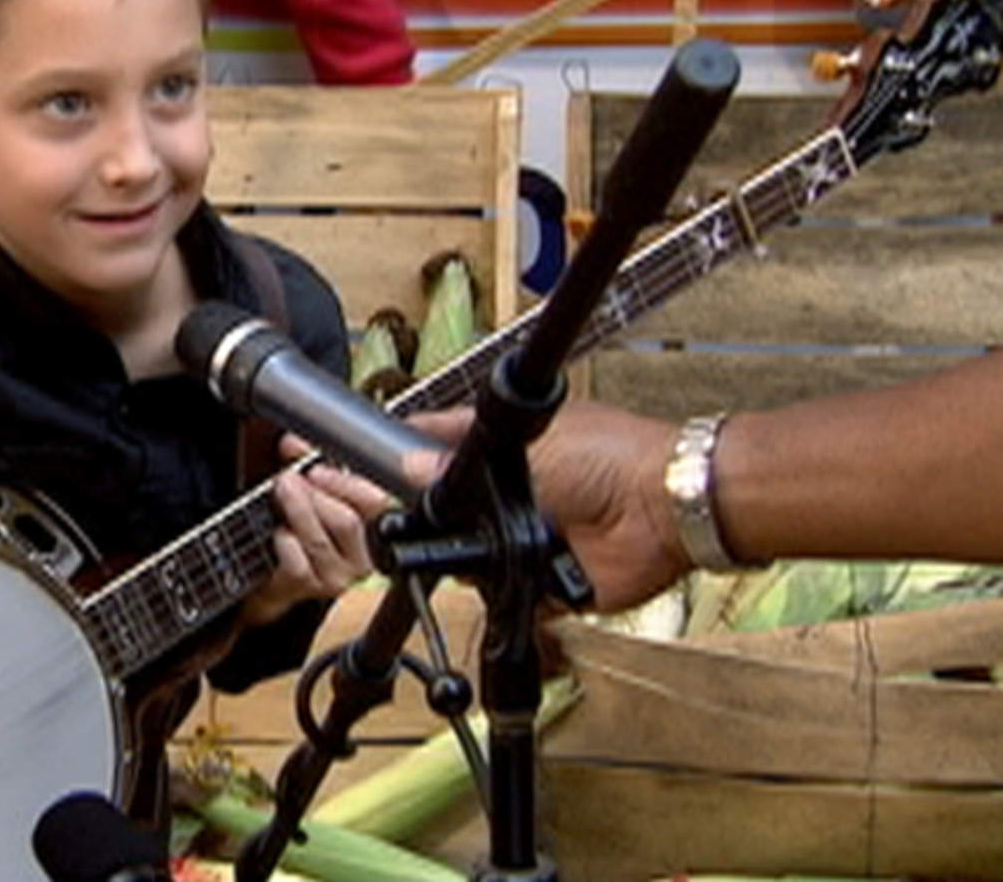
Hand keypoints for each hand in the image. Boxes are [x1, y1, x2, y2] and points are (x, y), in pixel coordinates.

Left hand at [241, 458, 391, 626]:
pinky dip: (284, 541)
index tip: (317, 469)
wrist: (281, 576)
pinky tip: (279, 531)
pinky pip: (298, 562)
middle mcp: (365, 555)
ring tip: (281, 491)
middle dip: (315, 494)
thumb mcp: (314, 489)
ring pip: (320, 541)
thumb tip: (293, 444)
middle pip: (348, 522)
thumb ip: (308, 460)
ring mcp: (341, 575)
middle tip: (289, 477)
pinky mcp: (315, 589)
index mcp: (376, 526)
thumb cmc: (305, 526)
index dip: (347, 483)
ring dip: (297, 511)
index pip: (377, 504)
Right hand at [403, 403, 689, 612]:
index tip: (376, 466)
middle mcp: (512, 492)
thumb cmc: (614, 457)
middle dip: (431, 518)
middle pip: (449, 510)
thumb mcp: (528, 448)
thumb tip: (407, 462)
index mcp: (504, 447)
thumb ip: (461, 465)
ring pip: (471, 556)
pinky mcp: (544, 581)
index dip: (408, 455)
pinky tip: (504, 574)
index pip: (440, 445)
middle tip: (409, 521)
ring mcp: (526, 537)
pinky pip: (507, 596)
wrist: (666, 508)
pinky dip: (502, 593)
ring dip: (468, 556)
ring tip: (473, 544)